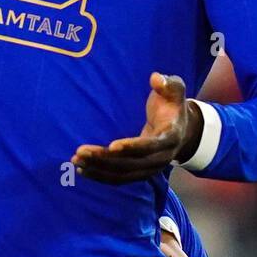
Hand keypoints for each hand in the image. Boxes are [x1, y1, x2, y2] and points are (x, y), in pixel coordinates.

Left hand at [71, 72, 204, 183]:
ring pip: (123, 174)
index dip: (132, 147)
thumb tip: (155, 78)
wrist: (180, 129)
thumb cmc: (171, 105)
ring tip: (76, 160)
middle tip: (81, 151)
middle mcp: (162, 158)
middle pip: (132, 164)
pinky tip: (82, 170)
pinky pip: (119, 178)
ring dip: (99, 169)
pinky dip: (101, 176)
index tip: (111, 145)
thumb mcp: (175, 90)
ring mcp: (150, 169)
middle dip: (105, 159)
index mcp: (170, 138)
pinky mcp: (139, 173)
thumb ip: (168, 83)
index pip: (150, 146)